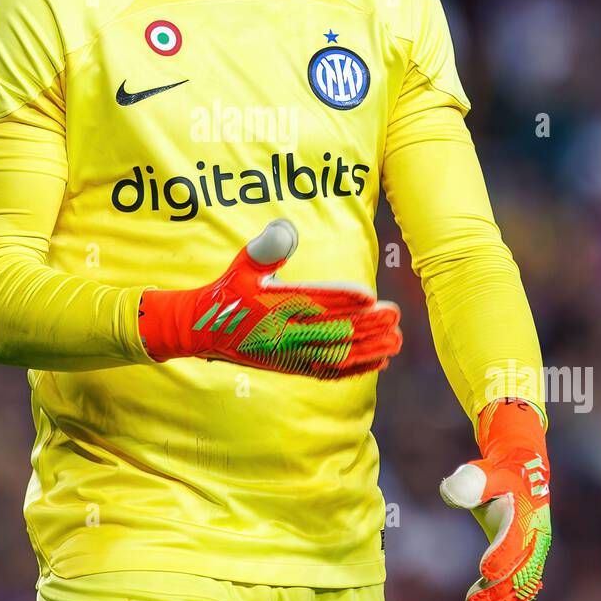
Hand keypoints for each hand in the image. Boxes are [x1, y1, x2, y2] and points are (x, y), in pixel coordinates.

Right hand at [139, 217, 401, 380]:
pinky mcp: (292, 367)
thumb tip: (286, 229)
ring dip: (369, 348)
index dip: (344, 300)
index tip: (371, 297)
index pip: (315, 303)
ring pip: (336, 355)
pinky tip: (379, 361)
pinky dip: (355, 368)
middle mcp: (283, 334)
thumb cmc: (229, 290)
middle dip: (367, 325)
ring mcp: (289, 355)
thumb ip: (266, 247)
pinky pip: (329, 371)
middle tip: (395, 315)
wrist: (204, 330)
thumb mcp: (243, 264)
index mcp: (274, 306)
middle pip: (332, 331)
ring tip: (396, 340)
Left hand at [439, 398, 550, 600]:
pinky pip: (520, 592)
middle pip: (521, 571)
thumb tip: (449, 491)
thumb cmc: (498, 474)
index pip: (516, 539)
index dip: (502, 555)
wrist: (524, 475)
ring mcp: (535, 554)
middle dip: (497, 591)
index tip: (483, 570)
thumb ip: (469, 482)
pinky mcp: (529, 565)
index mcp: (526, 514)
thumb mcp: (484, 472)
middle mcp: (535, 538)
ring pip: (522, 588)